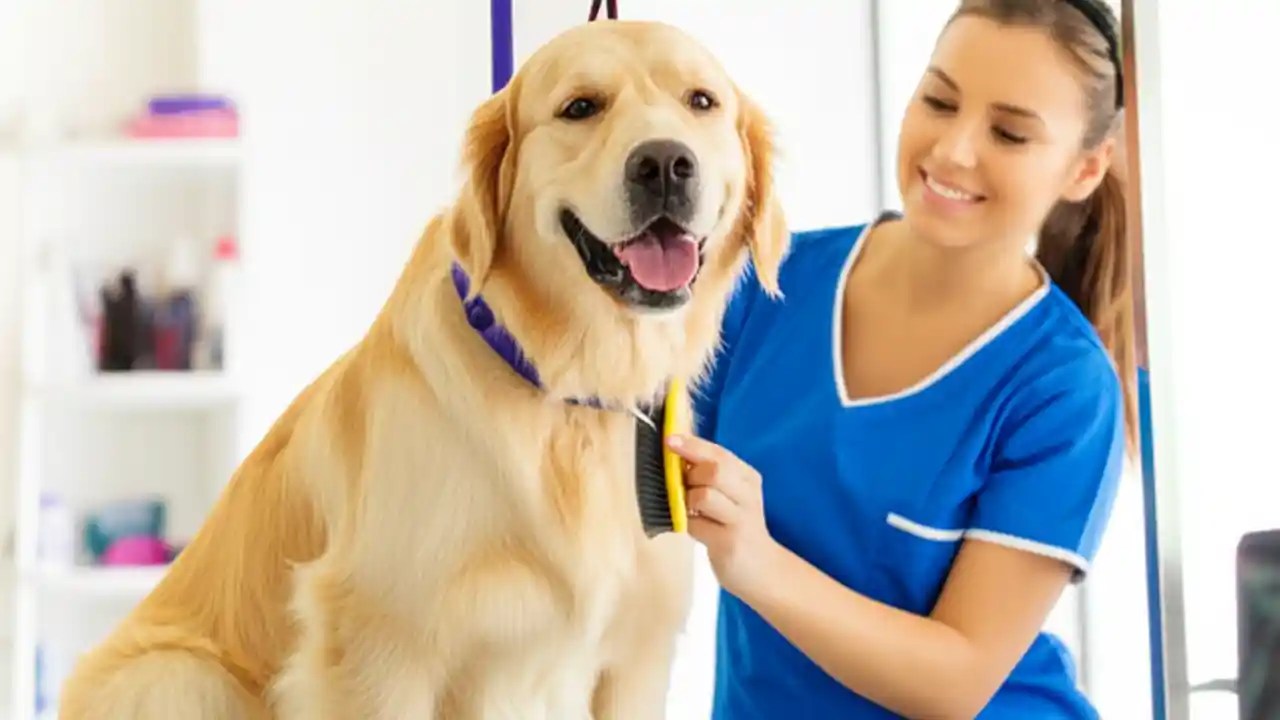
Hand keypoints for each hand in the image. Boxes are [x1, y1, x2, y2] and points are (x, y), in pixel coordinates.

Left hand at [665, 434, 781, 597]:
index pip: (719, 453)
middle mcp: (748, 495)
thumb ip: (710, 475)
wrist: (762, 569)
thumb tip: (676, 451)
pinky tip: (698, 528)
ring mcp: (740, 520)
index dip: (692, 445)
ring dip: (688, 501)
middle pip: (714, 470)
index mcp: (748, 478)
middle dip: (691, 475)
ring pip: (703, 495)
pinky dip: (688, 524)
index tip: (669, 439)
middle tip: (686, 488)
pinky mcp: (729, 543)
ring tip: (693, 511)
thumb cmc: (736, 527)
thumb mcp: (730, 495)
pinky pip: (696, 524)